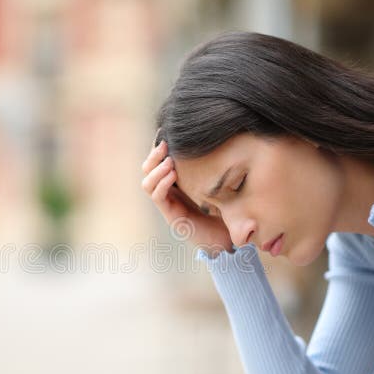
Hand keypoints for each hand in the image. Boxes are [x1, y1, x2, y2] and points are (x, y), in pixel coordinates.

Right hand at [140, 134, 233, 256]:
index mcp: (176, 183)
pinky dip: (162, 183)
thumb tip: (218, 140)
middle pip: (147, 170)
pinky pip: (157, 197)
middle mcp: (168, 193)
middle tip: (165, 143)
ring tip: (169, 161)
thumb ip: (214, 167)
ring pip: (147, 183)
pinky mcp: (171, 216)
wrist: (226, 239)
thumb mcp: (219, 183)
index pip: (157, 163)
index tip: (165, 133)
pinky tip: (172, 174)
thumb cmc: (225, 210)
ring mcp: (167, 205)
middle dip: (153, 155)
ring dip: (156, 169)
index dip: (157, 149)